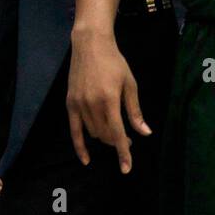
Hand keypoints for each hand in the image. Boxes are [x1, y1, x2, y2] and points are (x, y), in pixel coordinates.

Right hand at [67, 32, 150, 174]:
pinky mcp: (70, 104)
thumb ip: (135, 110)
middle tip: (128, 138)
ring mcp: (79, 105)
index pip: (117, 133)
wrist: (90, 45)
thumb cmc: (114, 62)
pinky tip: (86, 159)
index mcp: (110, 99)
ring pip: (93, 133)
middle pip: (105, 135)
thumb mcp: (130, 84)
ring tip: (114, 132)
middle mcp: (92, 105)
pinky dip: (80, 147)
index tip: (126, 168)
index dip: (123, 152)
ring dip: (104, 137)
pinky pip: (74, 131)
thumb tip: (145, 133)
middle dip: (117, 141)